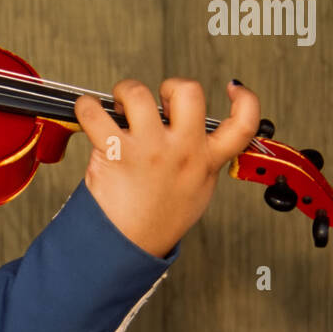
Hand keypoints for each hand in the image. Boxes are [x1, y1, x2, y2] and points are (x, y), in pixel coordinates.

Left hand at [73, 78, 260, 257]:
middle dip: (170, 85)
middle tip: (154, 101)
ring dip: (124, 92)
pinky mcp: (116, 153)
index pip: (243, 125)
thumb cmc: (159, 218)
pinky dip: (86, 106)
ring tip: (117, 106)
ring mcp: (149, 150)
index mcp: (206, 159)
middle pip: (188, 92)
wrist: (129, 246)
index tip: (233, 88)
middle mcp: (181, 150)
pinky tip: (88, 111)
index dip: (246, 99)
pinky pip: (95, 114)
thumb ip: (201, 161)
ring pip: (138, 94)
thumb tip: (197, 136)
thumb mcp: (197, 190)